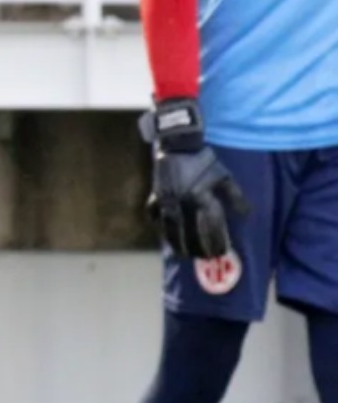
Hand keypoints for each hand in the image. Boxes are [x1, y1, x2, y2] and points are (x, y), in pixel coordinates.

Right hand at [140, 98, 248, 260]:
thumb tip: (247, 214)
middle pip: (190, 232)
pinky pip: (156, 216)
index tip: (222, 251)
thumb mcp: (224, 175)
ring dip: (177, 243)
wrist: (178, 144)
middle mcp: (183, 201)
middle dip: (198, 247)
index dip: (217, 240)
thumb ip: (235, 196)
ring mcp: (167, 200)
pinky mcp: (156, 196)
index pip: (211, 225)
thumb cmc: (203, 159)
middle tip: (205, 258)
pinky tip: (165, 236)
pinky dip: (160, 227)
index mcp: (201, 196)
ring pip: (170, 229)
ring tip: (183, 255)